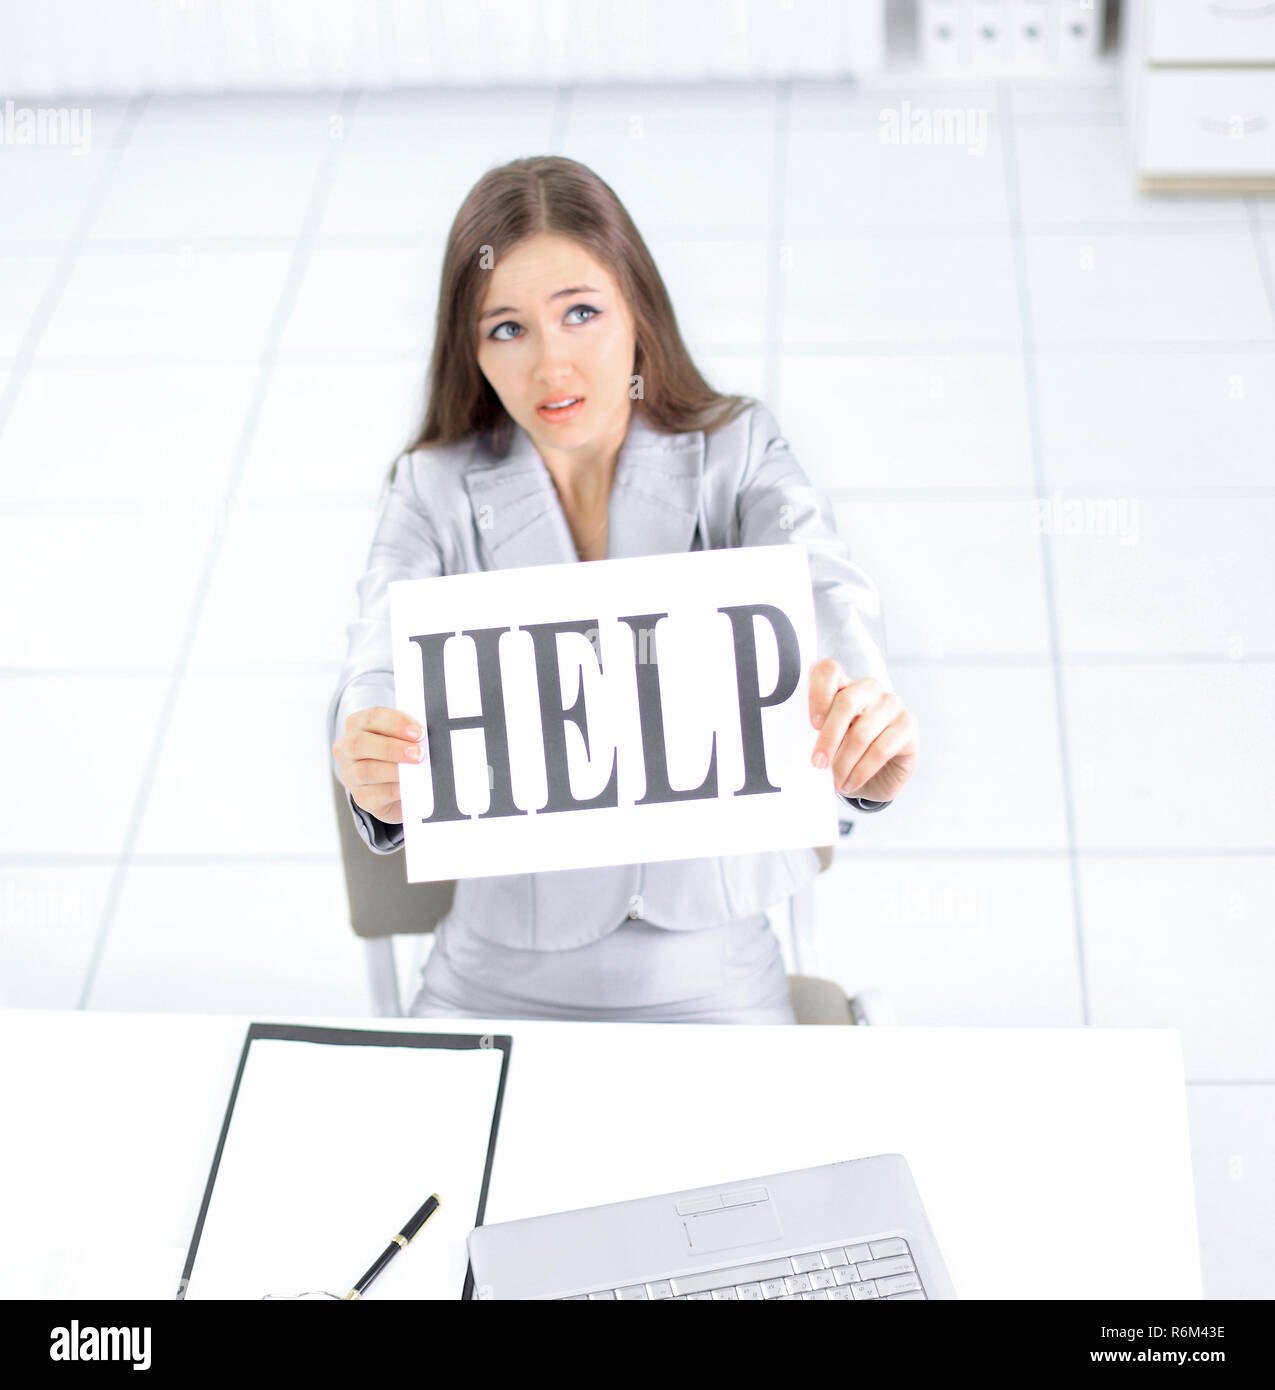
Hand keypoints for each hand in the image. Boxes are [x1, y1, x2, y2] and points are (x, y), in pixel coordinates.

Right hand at [332, 707, 424, 825]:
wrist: (393, 787)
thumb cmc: (397, 754)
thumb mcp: (400, 738)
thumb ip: (408, 735)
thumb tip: (424, 740)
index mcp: (357, 725)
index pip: (372, 718)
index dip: (396, 723)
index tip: (418, 732)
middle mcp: (347, 748)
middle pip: (360, 743)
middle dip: (392, 748)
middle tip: (418, 753)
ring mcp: (350, 774)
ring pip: (365, 771)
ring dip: (393, 770)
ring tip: (415, 771)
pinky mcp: (361, 796)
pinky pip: (374, 794)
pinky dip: (394, 790)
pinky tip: (409, 787)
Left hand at [807, 660, 917, 802]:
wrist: (874, 778)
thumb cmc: (843, 754)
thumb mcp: (825, 742)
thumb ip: (814, 732)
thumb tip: (796, 742)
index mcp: (843, 684)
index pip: (829, 671)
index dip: (818, 693)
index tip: (811, 724)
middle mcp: (869, 689)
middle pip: (847, 701)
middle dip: (828, 737)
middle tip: (817, 763)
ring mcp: (892, 704)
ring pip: (863, 731)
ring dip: (844, 762)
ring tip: (834, 782)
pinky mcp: (909, 726)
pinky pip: (881, 749)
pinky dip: (861, 771)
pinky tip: (850, 783)